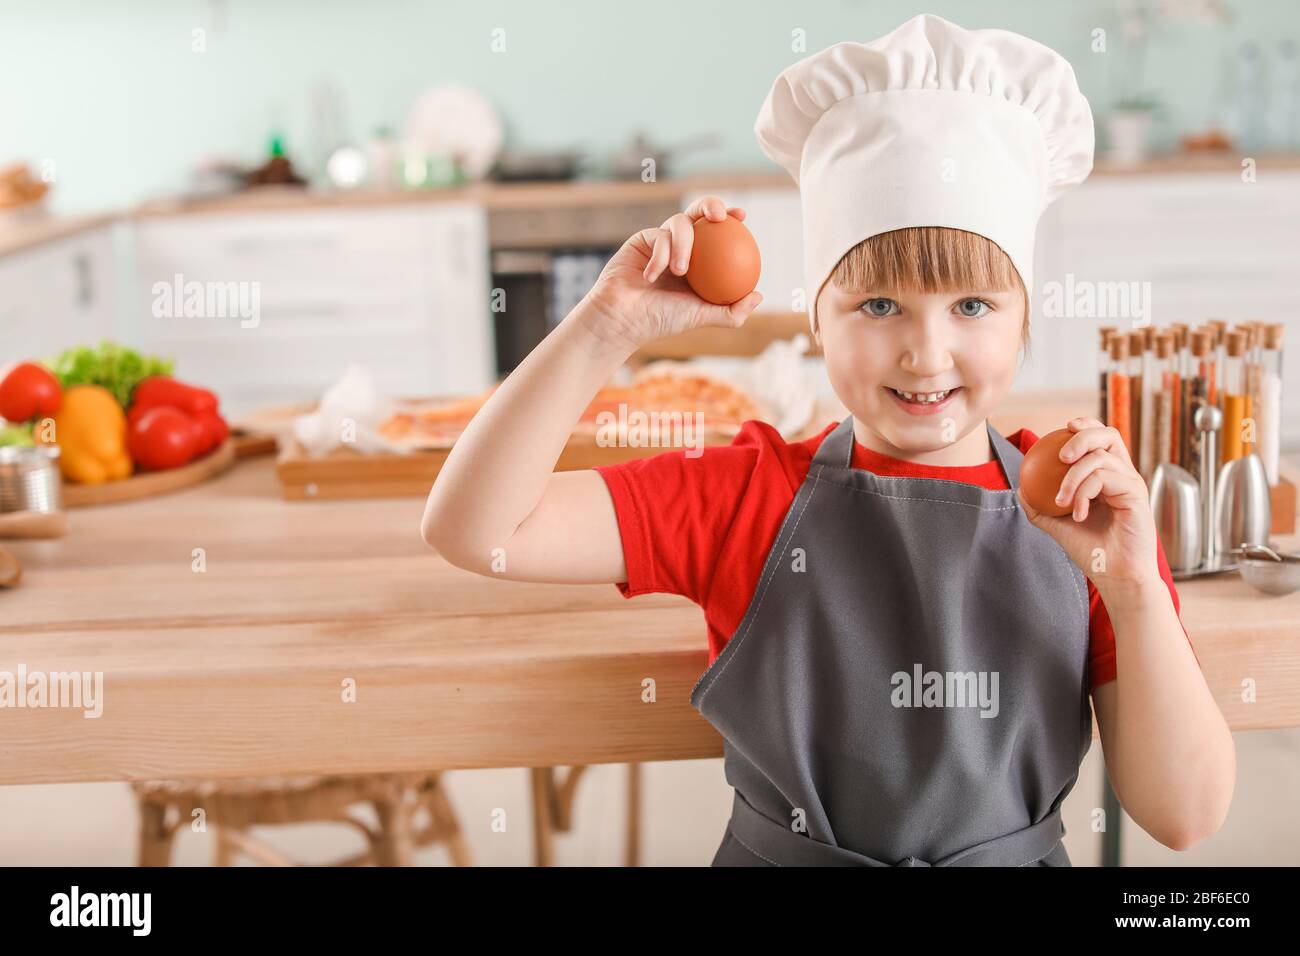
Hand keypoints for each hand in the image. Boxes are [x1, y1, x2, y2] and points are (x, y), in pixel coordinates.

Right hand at [580, 195, 763, 349]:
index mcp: (699, 260)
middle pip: (699, 213)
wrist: (624, 319)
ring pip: (680, 224)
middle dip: (711, 204)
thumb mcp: (702, 317)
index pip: (719, 233)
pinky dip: (660, 256)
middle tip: (719, 216)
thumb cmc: (662, 320)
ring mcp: (661, 240)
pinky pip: (659, 236)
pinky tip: (653, 275)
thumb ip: (732, 310)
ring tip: (680, 270)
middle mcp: (681, 246)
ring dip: (683, 245)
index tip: (742, 216)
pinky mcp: (642, 239)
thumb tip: (759, 295)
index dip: (731, 218)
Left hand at [1017, 417, 1159, 595]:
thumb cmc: (1092, 552)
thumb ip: (1040, 506)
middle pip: (1109, 435)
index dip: (1085, 427)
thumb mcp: (1059, 526)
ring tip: (1061, 502)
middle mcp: (1124, 475)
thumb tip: (1020, 488)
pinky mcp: (1137, 494)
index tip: (1062, 428)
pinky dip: (1083, 493)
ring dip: (1072, 477)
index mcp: (1110, 477)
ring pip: (1100, 457)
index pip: (1101, 439)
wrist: (1115, 577)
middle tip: (1060, 455)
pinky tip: (1077, 514)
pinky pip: (1103, 478)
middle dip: (1082, 436)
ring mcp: (1132, 483)